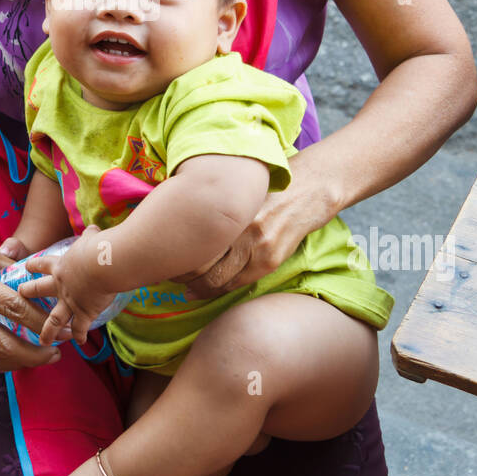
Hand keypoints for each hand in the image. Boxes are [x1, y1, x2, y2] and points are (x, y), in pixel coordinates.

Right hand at [0, 213, 66, 375]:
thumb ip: (7, 268)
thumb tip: (34, 283)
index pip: (16, 311)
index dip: (43, 324)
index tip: (63, 329)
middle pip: (3, 344)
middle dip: (35, 354)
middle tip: (55, 353)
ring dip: (15, 364)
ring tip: (35, 358)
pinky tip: (6, 361)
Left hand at [18, 225, 114, 345]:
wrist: (103, 265)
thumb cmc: (97, 248)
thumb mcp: (92, 238)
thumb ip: (91, 236)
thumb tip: (95, 230)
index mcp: (61, 266)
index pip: (42, 265)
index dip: (35, 266)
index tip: (27, 267)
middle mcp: (61, 285)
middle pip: (39, 289)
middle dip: (28, 293)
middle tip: (20, 296)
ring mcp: (71, 301)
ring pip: (54, 319)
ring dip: (48, 330)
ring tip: (42, 340)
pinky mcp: (84, 313)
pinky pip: (79, 328)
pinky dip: (79, 335)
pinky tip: (79, 342)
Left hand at [177, 145, 338, 299]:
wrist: (310, 188)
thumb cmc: (269, 185)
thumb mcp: (238, 192)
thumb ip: (217, 210)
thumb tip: (186, 224)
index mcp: (228, 209)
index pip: (193, 242)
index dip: (176, 257)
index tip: (166, 260)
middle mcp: (240, 228)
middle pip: (201, 264)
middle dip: (184, 276)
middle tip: (172, 278)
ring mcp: (257, 246)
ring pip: (219, 279)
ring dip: (200, 287)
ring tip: (188, 288)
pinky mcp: (271, 260)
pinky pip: (239, 282)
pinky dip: (222, 289)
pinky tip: (211, 289)